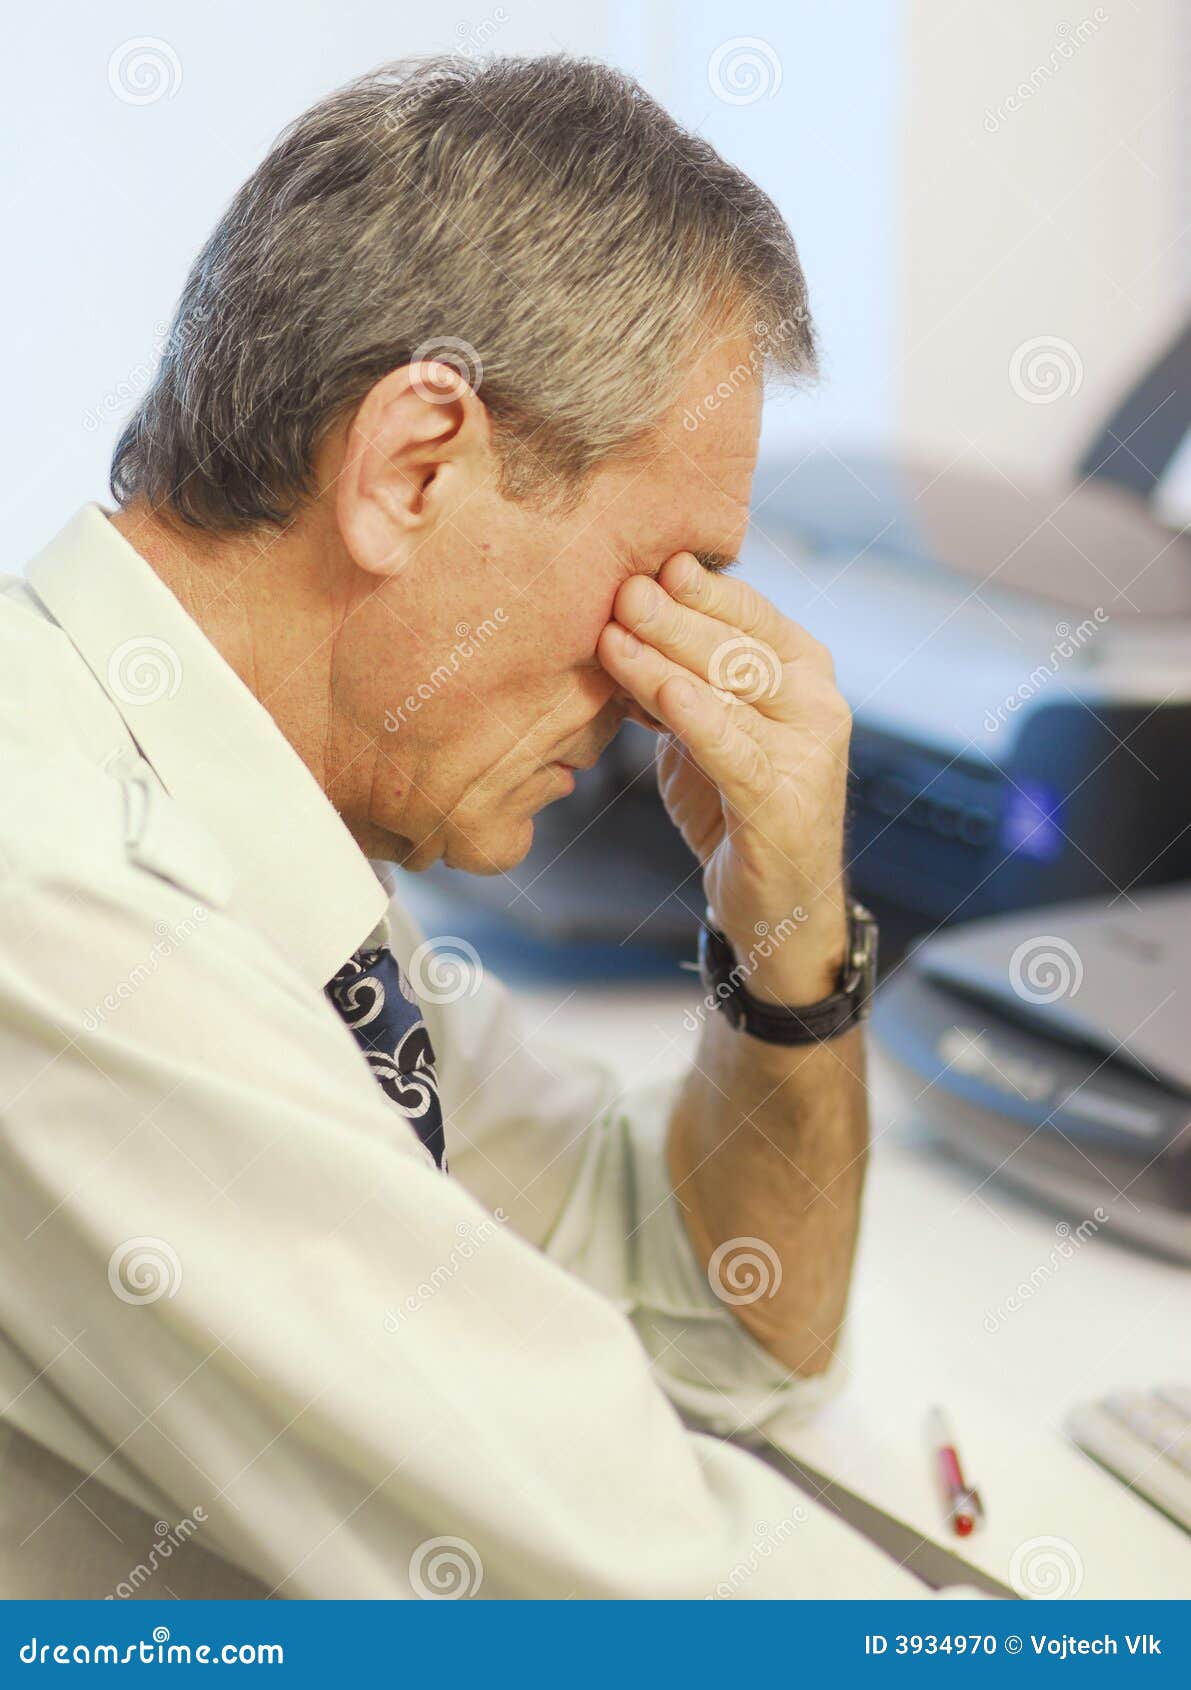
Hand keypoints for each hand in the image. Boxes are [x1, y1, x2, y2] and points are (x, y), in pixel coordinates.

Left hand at [597, 553, 851, 1004]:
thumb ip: (678, 678)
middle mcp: (816, 702)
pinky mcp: (784, 805)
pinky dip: (697, 719)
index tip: (646, 560)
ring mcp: (808, 753)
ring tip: (613, 635)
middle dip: (673, 616)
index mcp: (802, 670)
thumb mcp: (703, 728)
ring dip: (665, 660)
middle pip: (736, 644)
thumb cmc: (736, 804)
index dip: (697, 586)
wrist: (777, 904)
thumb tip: (621, 619)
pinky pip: (735, 751)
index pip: (749, 611)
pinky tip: (661, 693)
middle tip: (620, 590)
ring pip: (731, 691)